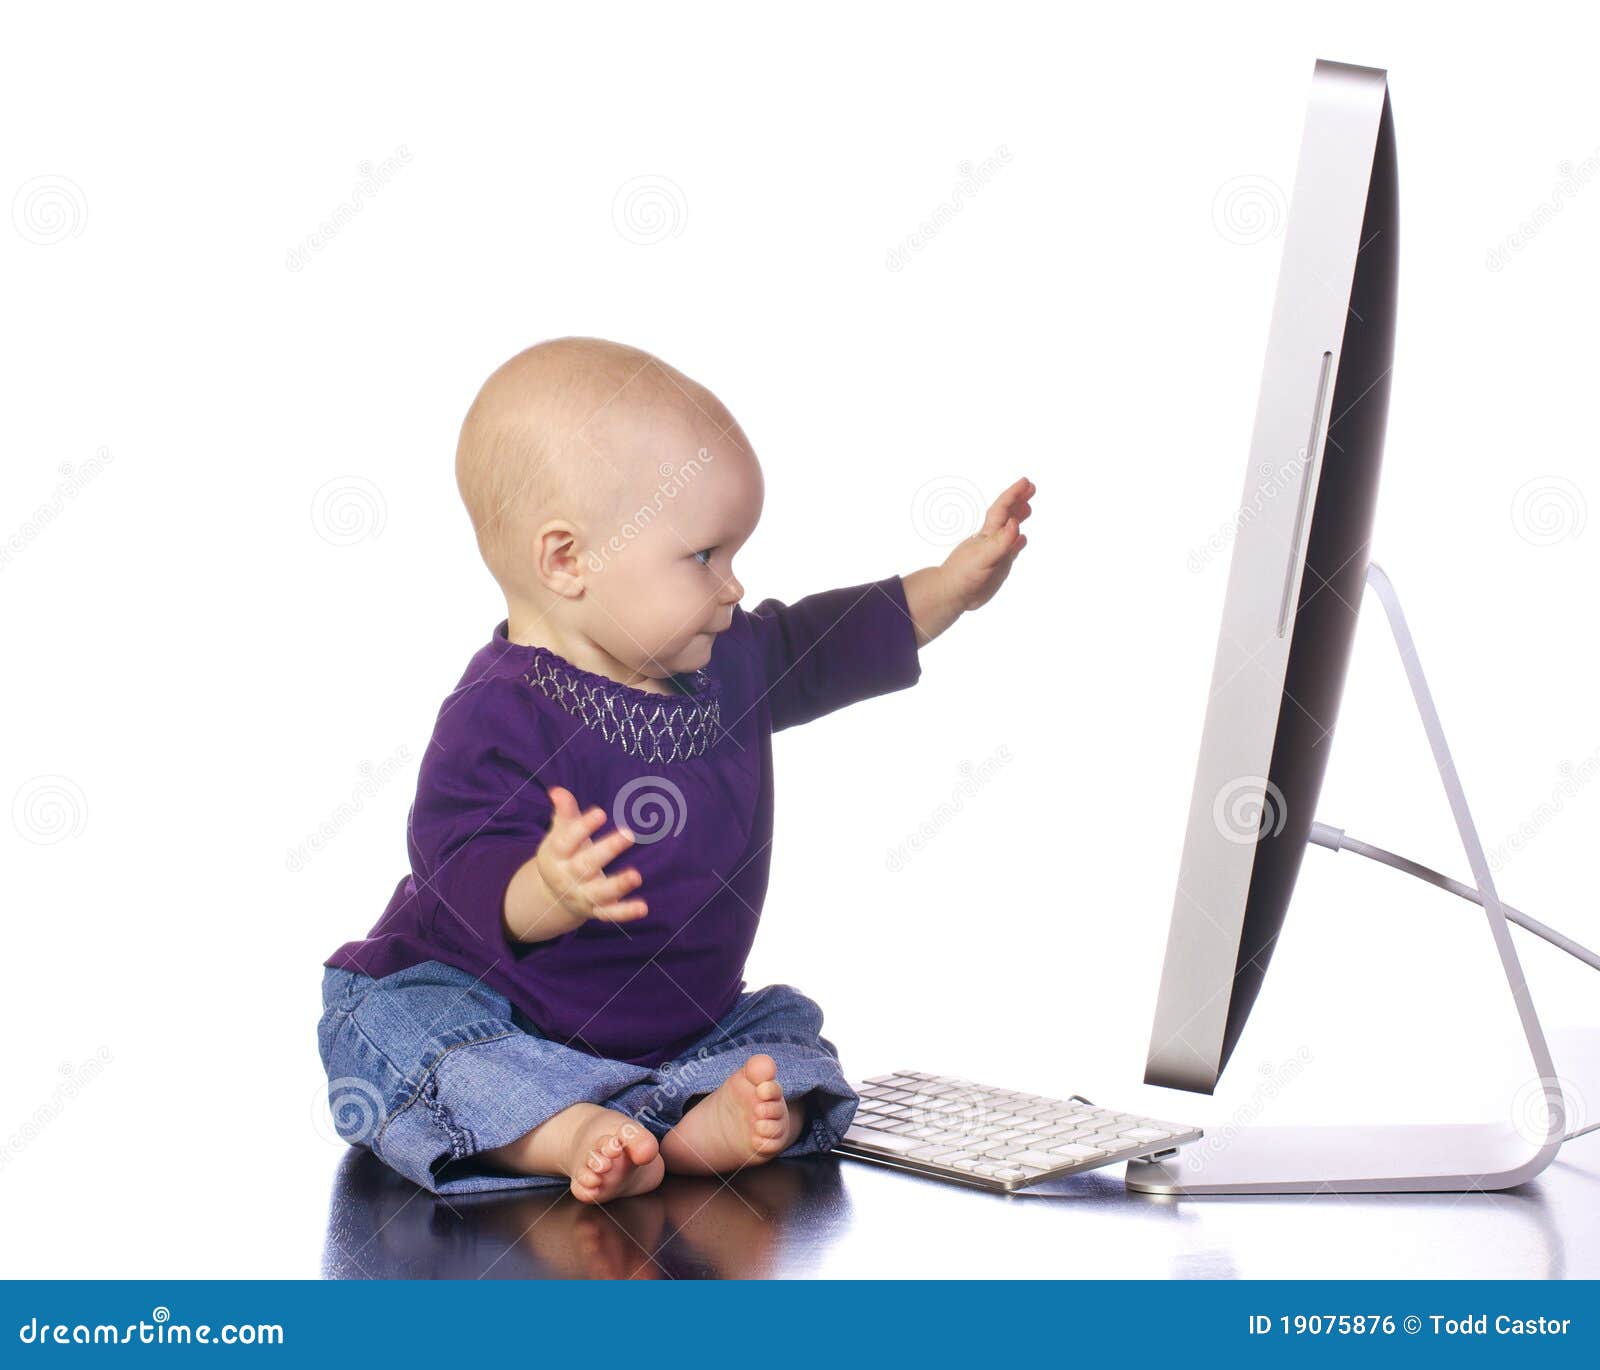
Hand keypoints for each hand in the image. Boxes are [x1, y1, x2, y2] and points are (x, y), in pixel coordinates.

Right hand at [534, 786, 647, 923]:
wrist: (553, 895)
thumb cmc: (563, 854)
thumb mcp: (559, 833)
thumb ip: (563, 813)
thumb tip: (557, 791)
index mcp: (557, 855)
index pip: (567, 841)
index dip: (583, 827)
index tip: (601, 812)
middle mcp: (568, 877)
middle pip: (586, 865)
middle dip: (608, 850)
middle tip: (629, 834)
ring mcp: (582, 896)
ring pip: (600, 892)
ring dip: (618, 885)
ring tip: (636, 876)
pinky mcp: (596, 911)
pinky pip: (610, 914)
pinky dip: (625, 912)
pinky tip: (643, 908)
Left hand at [941, 476, 1032, 612]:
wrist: (951, 593)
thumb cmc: (964, 574)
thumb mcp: (984, 557)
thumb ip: (1001, 541)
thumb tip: (1015, 522)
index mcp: (988, 534)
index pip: (1002, 509)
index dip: (1013, 494)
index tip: (1026, 482)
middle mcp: (992, 539)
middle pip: (1006, 515)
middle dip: (1017, 500)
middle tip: (1030, 487)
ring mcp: (995, 552)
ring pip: (1009, 530)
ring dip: (1018, 517)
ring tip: (1027, 508)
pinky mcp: (997, 565)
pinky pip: (1009, 549)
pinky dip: (1016, 542)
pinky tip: (1022, 539)